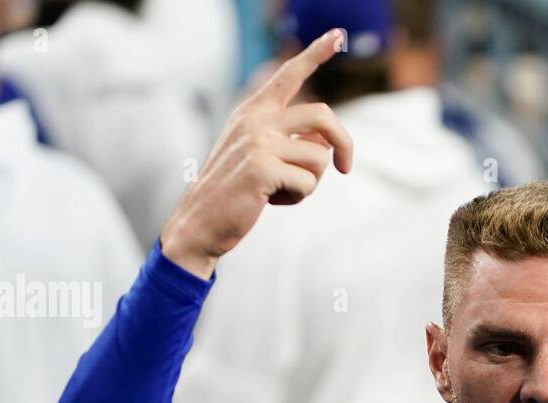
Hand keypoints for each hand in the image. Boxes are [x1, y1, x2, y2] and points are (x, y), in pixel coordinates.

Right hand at [160, 29, 354, 278]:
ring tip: (281, 190)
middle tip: (347, 168)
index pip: (289, 74)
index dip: (316, 54)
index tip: (338, 35)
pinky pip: (308, 183)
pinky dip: (298, 197)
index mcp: (253, 111)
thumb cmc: (235, 192)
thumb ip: (289, 141)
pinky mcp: (263, 168)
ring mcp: (258, 142)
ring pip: (319, 158)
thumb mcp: (259, 156)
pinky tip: (271, 201)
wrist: (200, 222)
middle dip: (344, 144)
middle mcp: (255, 119)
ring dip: (311, 182)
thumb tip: (324, 144)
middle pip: (323, 117)